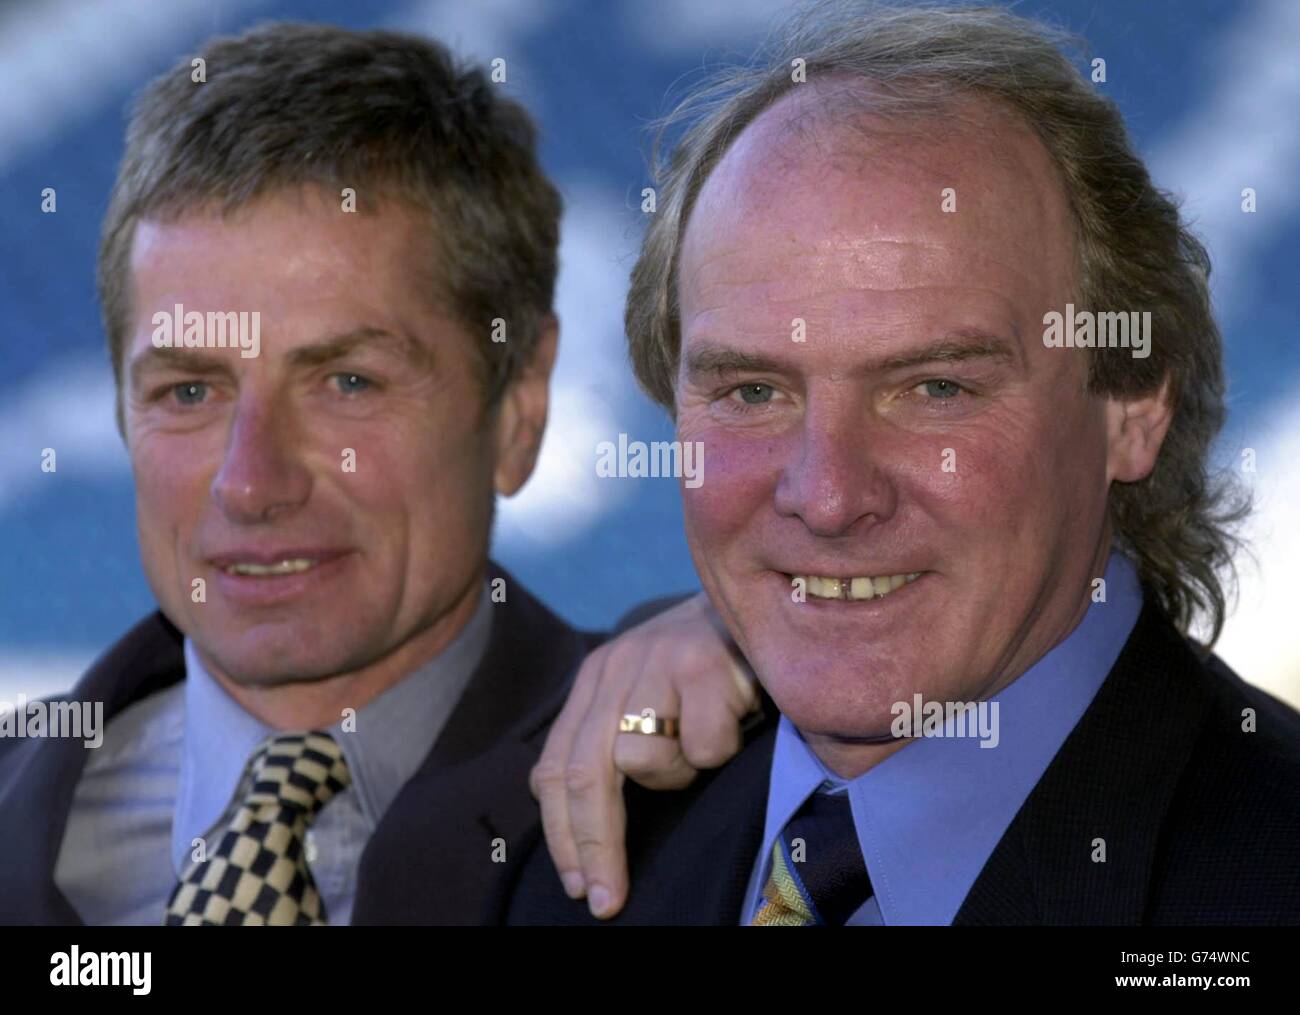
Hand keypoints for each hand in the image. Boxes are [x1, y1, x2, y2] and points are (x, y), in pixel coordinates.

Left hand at [528, 591, 757, 918]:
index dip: (562, 835)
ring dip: (680, 772)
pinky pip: (703, 748)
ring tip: (707, 738)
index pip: (555, 769)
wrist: (762, 600)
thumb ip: (604, 739)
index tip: (577, 888)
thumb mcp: (645, 695)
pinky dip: (722, 749)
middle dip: (594, 846)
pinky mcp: (702, 662)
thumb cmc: (708, 669)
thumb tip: (555, 803)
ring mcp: (656, 661)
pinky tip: (737, 714)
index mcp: (595, 679)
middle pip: (582, 774)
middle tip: (605, 900)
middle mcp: (616, 666)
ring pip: (642, 761)